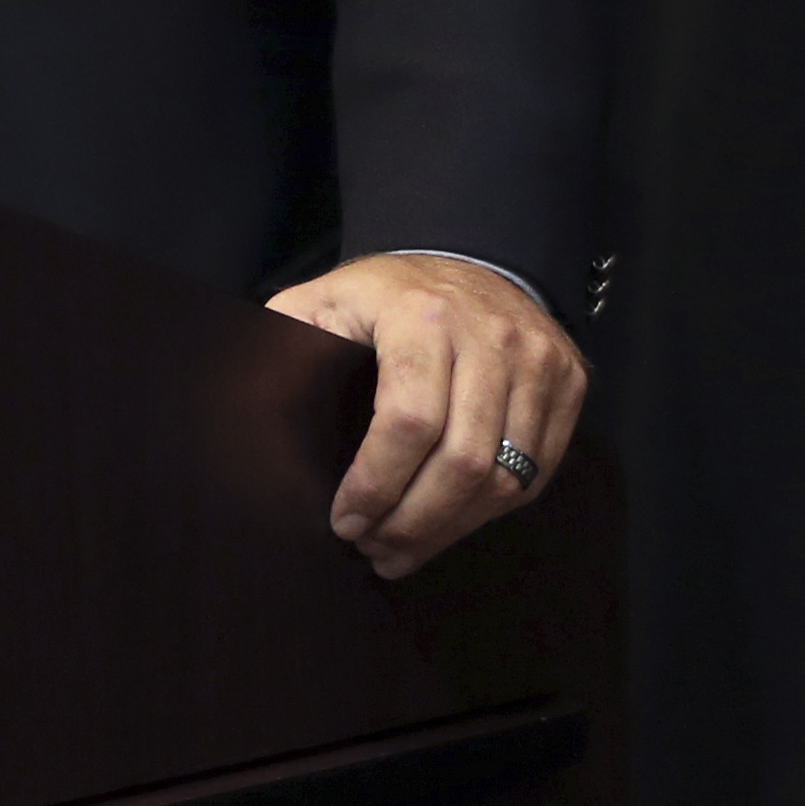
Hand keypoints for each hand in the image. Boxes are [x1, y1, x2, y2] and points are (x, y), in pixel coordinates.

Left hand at [269, 250, 585, 579]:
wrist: (468, 256)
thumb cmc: (383, 295)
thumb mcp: (320, 302)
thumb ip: (281, 348)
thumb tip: (235, 412)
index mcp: (421, 316)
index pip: (407, 422)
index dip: (376, 485)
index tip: (344, 521)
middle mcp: (492, 337)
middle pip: (462, 462)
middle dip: (413, 523)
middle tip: (375, 550)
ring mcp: (539, 361)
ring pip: (505, 477)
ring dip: (451, 529)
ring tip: (405, 548)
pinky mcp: (569, 383)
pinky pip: (537, 470)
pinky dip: (491, 508)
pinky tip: (451, 522)